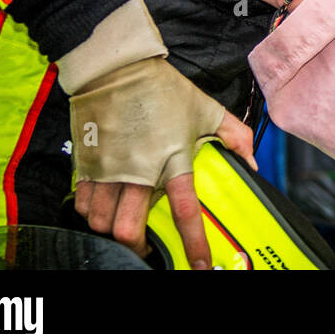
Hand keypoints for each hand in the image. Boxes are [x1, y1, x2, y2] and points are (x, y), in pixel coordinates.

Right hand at [71, 65, 255, 268]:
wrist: (118, 67)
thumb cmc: (163, 89)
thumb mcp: (207, 109)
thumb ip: (235, 136)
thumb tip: (253, 162)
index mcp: (173, 157)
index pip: (185, 210)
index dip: (194, 243)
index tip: (198, 266)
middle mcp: (140, 169)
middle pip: (129, 229)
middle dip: (138, 249)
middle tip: (148, 250)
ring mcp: (109, 169)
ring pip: (101, 223)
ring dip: (112, 234)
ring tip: (125, 233)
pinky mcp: (87, 165)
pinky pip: (82, 205)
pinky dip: (90, 215)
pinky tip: (103, 211)